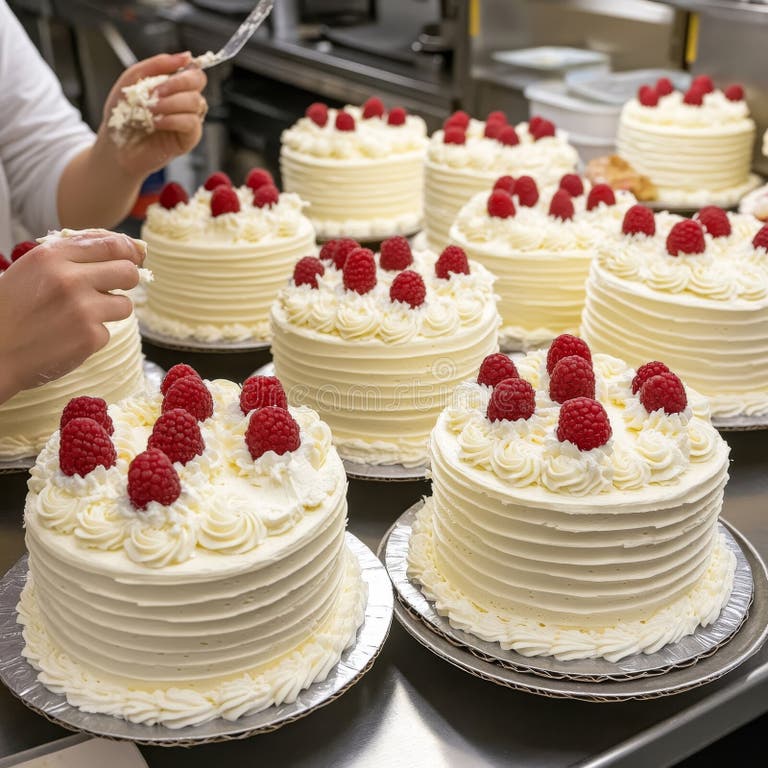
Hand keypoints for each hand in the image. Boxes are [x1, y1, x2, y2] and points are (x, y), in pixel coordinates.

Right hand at [0, 231, 144, 402]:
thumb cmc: (13, 308)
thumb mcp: (33, 269)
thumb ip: (71, 256)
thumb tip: (123, 247)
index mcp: (53, 257)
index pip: (111, 245)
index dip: (130, 252)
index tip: (135, 258)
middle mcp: (70, 279)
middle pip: (128, 272)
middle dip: (127, 280)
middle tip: (113, 288)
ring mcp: (82, 309)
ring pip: (125, 304)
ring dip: (110, 310)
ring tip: (82, 316)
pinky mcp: (90, 338)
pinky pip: (108, 331)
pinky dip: (93, 335)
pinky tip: (69, 336)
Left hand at [98, 52, 207, 179]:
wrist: (116, 146)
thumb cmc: (122, 116)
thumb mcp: (133, 80)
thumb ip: (157, 65)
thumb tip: (185, 56)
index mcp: (173, 86)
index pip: (192, 70)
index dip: (187, 66)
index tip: (176, 67)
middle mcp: (183, 101)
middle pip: (198, 82)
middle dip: (178, 82)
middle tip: (157, 92)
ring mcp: (188, 120)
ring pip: (196, 102)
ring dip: (171, 103)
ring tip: (151, 110)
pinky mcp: (189, 139)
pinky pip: (191, 123)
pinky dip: (173, 120)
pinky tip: (157, 122)